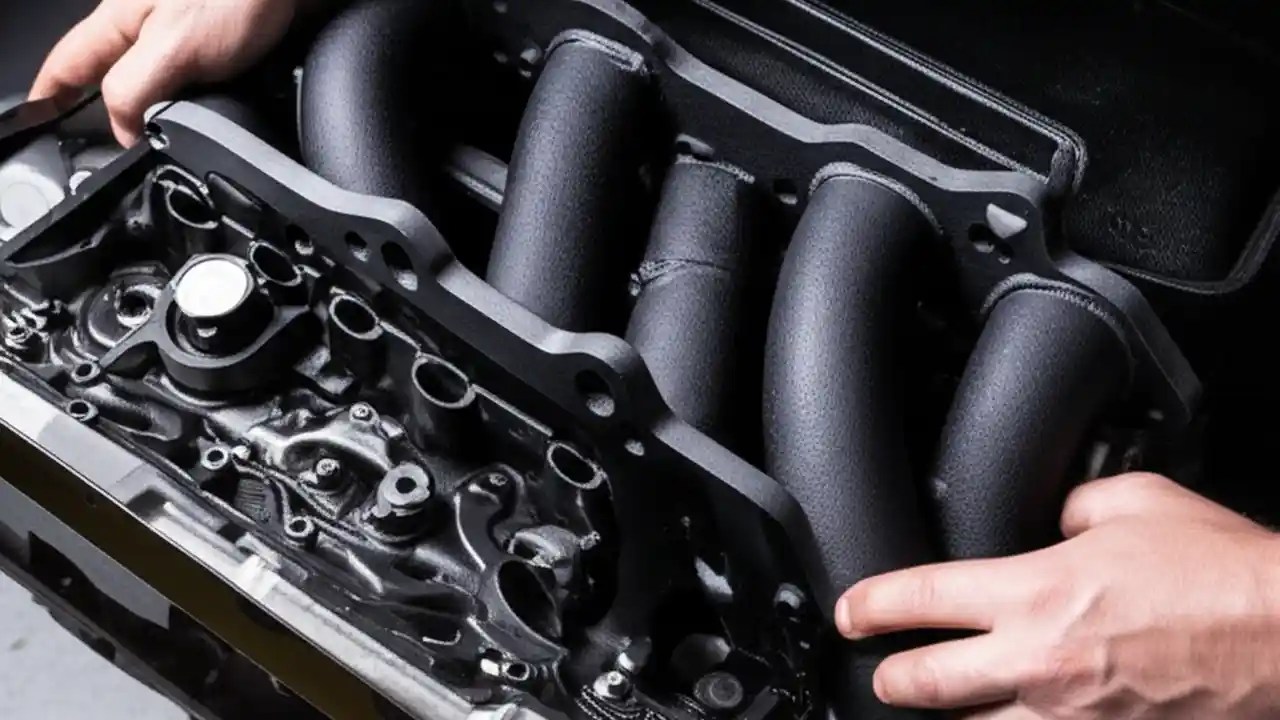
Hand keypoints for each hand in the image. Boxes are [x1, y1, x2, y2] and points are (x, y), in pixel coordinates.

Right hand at [29, 0, 310, 145]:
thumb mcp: (170, 51)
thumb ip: (135, 91)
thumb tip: (121, 130)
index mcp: (119, 22)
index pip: (68, 65)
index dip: (49, 96)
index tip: (38, 121)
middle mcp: (146, 24)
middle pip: (110, 73)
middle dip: (107, 109)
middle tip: (109, 145)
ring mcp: (183, 30)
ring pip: (156, 77)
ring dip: (158, 107)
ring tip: (159, 138)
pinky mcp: (221, 38)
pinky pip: (199, 76)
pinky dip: (200, 98)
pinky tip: (210, 111)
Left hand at [835, 473, 1279, 719]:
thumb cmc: (1222, 573)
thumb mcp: (1134, 502)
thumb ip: (1071, 507)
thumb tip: (1052, 519)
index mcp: (1036, 592)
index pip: (918, 598)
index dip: (869, 605)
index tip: (853, 611)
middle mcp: (1039, 662)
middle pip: (921, 684)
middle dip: (889, 676)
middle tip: (883, 668)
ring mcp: (1069, 718)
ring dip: (949, 716)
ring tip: (942, 703)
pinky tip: (1006, 718)